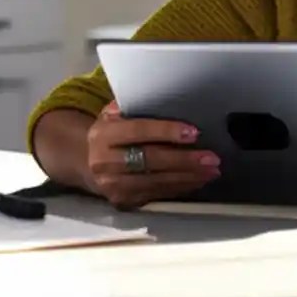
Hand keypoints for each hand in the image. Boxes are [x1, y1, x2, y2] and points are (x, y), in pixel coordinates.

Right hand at [86, 102, 220, 209]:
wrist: (85, 162)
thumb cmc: (109, 133)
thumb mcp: (112, 114)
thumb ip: (133, 106)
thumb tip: (162, 96)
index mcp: (103, 134)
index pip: (138, 131)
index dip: (166, 131)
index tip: (193, 132)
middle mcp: (104, 162)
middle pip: (150, 160)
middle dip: (184, 160)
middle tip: (212, 158)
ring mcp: (113, 185)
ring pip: (156, 182)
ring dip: (188, 177)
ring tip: (211, 170)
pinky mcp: (122, 201)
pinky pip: (156, 195)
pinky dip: (180, 188)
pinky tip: (197, 180)